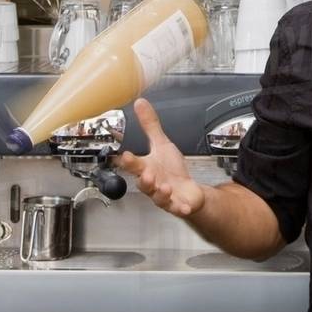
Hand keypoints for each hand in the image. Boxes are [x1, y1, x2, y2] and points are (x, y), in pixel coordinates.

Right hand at [117, 98, 205, 217]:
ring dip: (160, 193)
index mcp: (146, 168)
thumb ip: (150, 126)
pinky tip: (184, 207)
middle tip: (145, 173)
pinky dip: (180, 208)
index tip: (124, 155)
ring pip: (158, 196)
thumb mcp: (162, 144)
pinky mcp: (177, 204)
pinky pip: (177, 208)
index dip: (128, 161)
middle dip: (144, 179)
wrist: (187, 190)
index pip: (133, 164)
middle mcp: (153, 183)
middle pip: (144, 182)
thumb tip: (141, 104)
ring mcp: (164, 195)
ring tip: (165, 187)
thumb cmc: (171, 170)